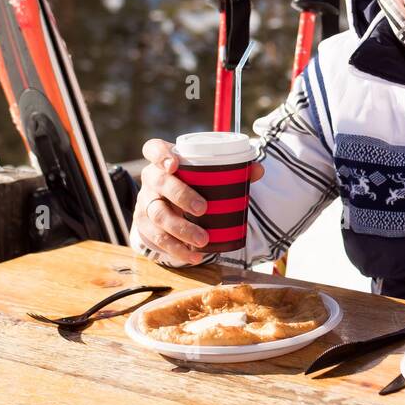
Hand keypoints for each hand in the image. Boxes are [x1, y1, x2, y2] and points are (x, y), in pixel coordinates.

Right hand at [134, 138, 263, 263]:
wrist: (169, 210)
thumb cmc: (192, 186)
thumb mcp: (206, 176)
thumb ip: (233, 171)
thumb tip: (259, 170)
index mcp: (165, 161)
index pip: (153, 149)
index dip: (160, 154)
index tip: (174, 164)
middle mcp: (151, 179)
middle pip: (159, 183)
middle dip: (181, 195)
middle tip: (203, 208)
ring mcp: (146, 203)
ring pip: (158, 214)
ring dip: (181, 228)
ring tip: (203, 239)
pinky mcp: (145, 226)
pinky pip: (158, 238)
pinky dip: (177, 249)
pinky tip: (194, 256)